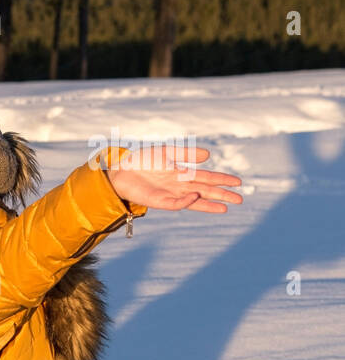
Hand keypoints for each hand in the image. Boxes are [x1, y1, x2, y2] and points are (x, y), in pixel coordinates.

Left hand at [103, 144, 242, 213]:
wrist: (120, 171)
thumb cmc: (142, 161)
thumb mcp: (166, 153)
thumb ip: (186, 154)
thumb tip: (208, 155)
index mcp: (183, 174)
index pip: (207, 178)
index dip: (222, 180)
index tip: (238, 182)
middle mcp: (179, 186)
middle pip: (205, 191)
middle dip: (222, 195)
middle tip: (240, 199)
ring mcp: (170, 194)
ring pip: (194, 200)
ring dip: (209, 203)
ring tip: (226, 207)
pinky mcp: (159, 201)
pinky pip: (175, 203)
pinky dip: (186, 201)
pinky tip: (196, 196)